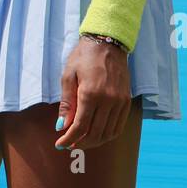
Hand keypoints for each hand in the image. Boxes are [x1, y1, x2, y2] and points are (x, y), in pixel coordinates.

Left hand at [52, 35, 132, 150]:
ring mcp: (120, 101)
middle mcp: (108, 100)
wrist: (107, 43)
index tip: (60, 144)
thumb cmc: (84, 57)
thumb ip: (66, 103)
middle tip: (69, 144)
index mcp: (90, 94)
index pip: (80, 127)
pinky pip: (119, 126)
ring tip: (82, 141)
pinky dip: (108, 135)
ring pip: (108, 133)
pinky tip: (98, 134)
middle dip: (80, 143)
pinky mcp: (126, 101)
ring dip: (94, 142)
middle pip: (95, 134)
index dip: (69, 139)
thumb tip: (61, 126)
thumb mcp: (68, 76)